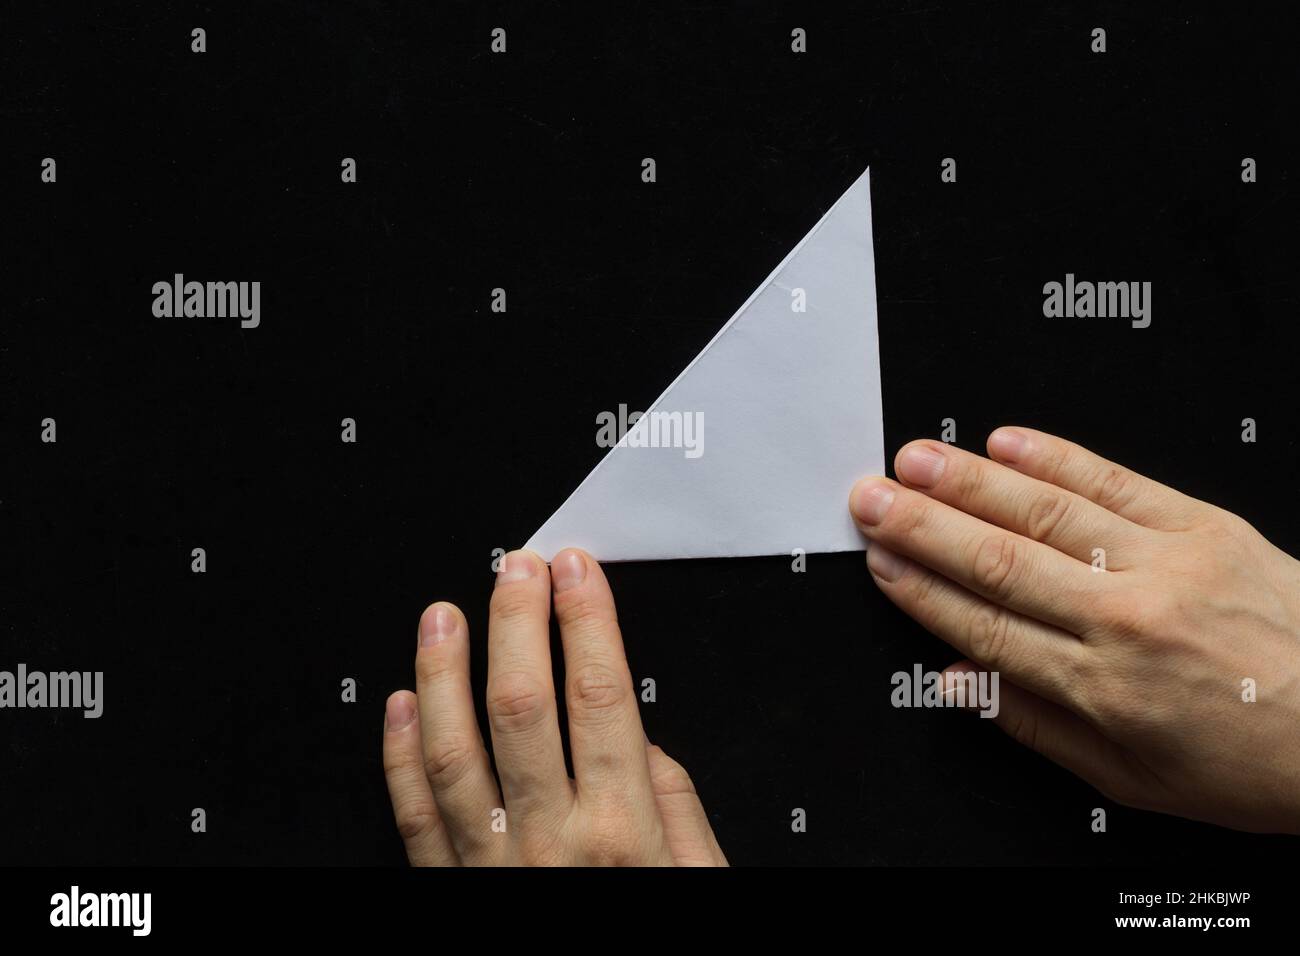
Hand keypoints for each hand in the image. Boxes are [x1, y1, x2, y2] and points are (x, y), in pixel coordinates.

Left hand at [382, 547, 726, 864]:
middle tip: (515, 565)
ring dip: (443, 673)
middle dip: (518, 621)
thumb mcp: (707, 882)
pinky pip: (413, 818)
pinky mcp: (452, 894)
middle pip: (522, 705)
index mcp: (623, 834)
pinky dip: (399, 755)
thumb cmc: (664, 943)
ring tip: (444, 614)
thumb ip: (674, 804)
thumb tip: (636, 737)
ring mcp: (492, 870)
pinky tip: (399, 705)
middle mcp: (551, 843)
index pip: (600, 694)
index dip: (587, 619)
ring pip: (453, 750)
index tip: (577, 569)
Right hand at [850, 427, 1299, 833]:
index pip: (986, 626)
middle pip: (1000, 562)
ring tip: (916, 459)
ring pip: (1046, 513)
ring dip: (971, 483)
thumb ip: (1035, 725)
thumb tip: (957, 684)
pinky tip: (1008, 439)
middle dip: (924, 526)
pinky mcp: (1205, 526)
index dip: (923, 592)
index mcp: (1104, 687)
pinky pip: (1119, 482)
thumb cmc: (1254, 760)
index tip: (881, 563)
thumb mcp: (1133, 777)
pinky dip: (1059, 456)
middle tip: (871, 498)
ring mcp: (1167, 563)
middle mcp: (1127, 618)